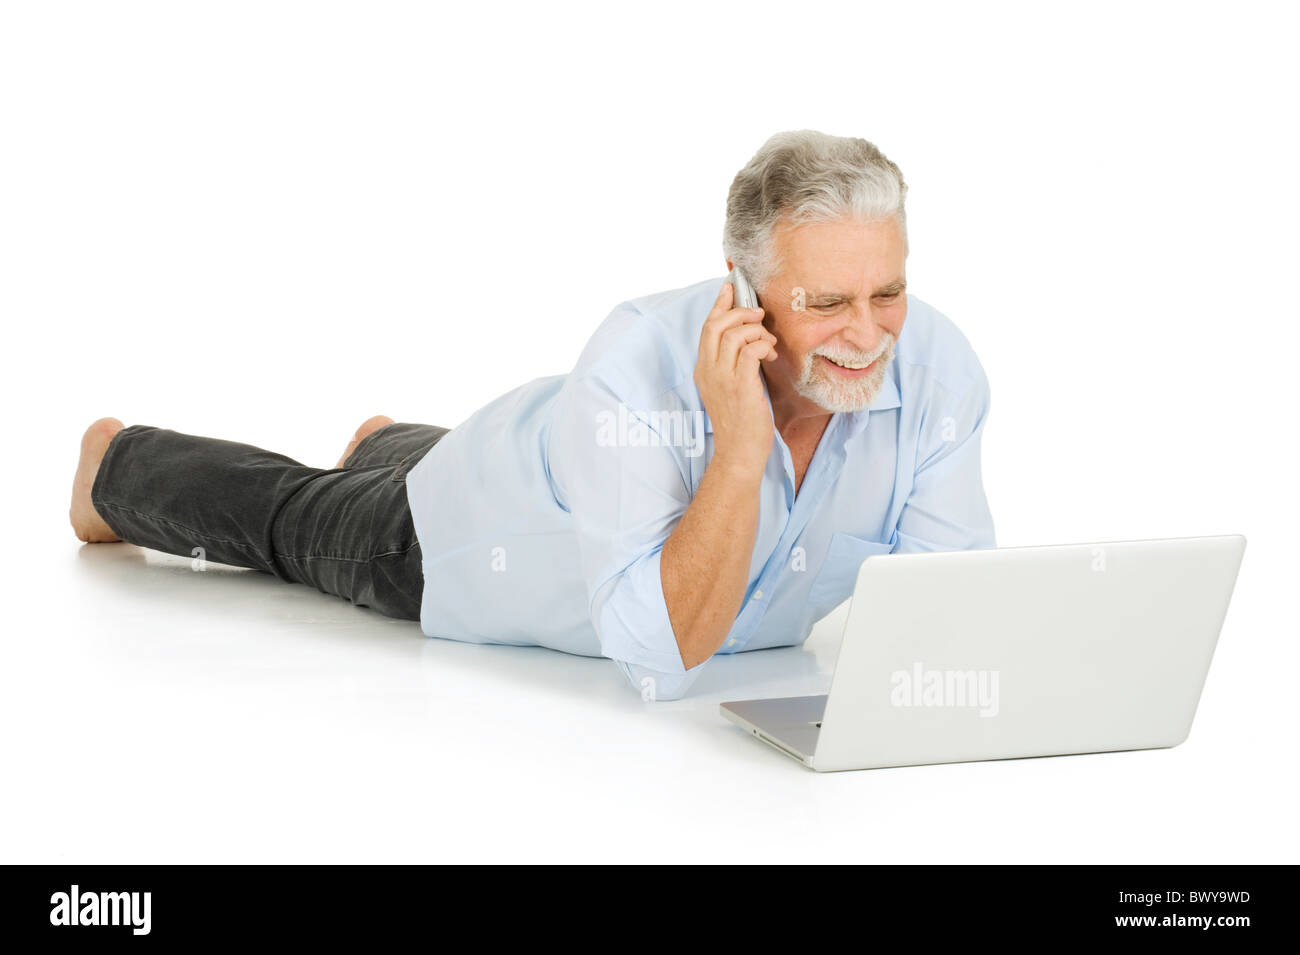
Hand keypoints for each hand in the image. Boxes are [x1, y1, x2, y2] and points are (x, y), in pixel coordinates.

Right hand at [693, 280, 777, 475]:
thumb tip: (750, 339)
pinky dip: (763, 346)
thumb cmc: (741, 422)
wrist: (739, 453)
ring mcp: (722, 379)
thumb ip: (734, 364)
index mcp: (703, 370)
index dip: (719, 304)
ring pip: (733, 334)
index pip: (707, 328)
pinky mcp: (740, 387)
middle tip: (759, 315)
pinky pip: (750, 351)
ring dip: (756, 331)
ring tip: (769, 342)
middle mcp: (708, 371)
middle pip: (716, 324)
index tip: (730, 287)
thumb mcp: (731, 387)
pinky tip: (772, 355)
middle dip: (740, 312)